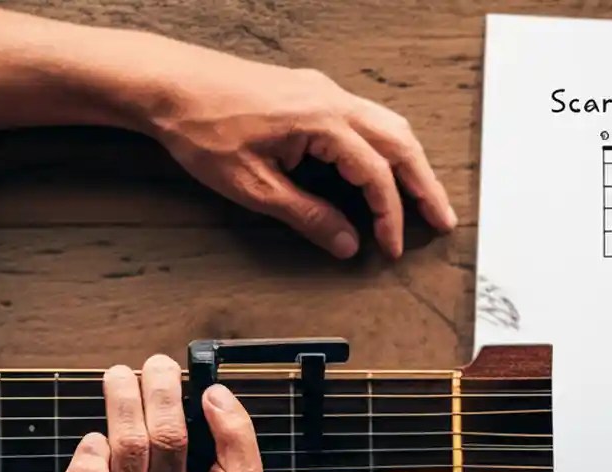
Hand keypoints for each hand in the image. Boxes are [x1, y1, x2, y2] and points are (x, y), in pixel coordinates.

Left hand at [0, 354, 262, 471]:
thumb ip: (190, 448)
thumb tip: (200, 386)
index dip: (235, 428)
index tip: (213, 392)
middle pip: (173, 443)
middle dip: (164, 391)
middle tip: (158, 364)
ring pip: (132, 447)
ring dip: (124, 400)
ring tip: (119, 376)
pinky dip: (92, 448)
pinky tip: (93, 435)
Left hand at [138, 43, 457, 258]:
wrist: (168, 83)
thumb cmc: (203, 130)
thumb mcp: (254, 187)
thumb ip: (307, 216)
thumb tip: (348, 242)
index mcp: (323, 120)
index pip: (376, 175)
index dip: (389, 216)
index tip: (391, 247)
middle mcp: (332, 99)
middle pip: (400, 142)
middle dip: (424, 184)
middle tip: (442, 220)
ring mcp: (322, 90)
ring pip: (386, 125)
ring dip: (408, 163)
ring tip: (421, 197)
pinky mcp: (309, 92)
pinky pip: (364, 118)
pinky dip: (383, 146)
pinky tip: (380, 167)